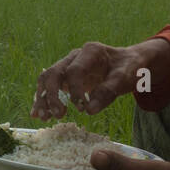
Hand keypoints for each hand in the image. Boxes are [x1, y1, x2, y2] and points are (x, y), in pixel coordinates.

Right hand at [31, 39, 169, 119]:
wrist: (131, 63)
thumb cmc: (130, 68)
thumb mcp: (126, 78)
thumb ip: (108, 91)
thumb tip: (89, 111)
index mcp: (90, 52)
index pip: (74, 71)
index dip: (74, 91)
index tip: (82, 108)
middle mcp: (75, 57)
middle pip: (54, 73)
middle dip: (52, 95)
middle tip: (58, 115)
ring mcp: (68, 66)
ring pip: (47, 79)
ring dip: (43, 98)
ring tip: (43, 118)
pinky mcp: (66, 78)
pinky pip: (49, 87)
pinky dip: (43, 100)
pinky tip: (38, 114)